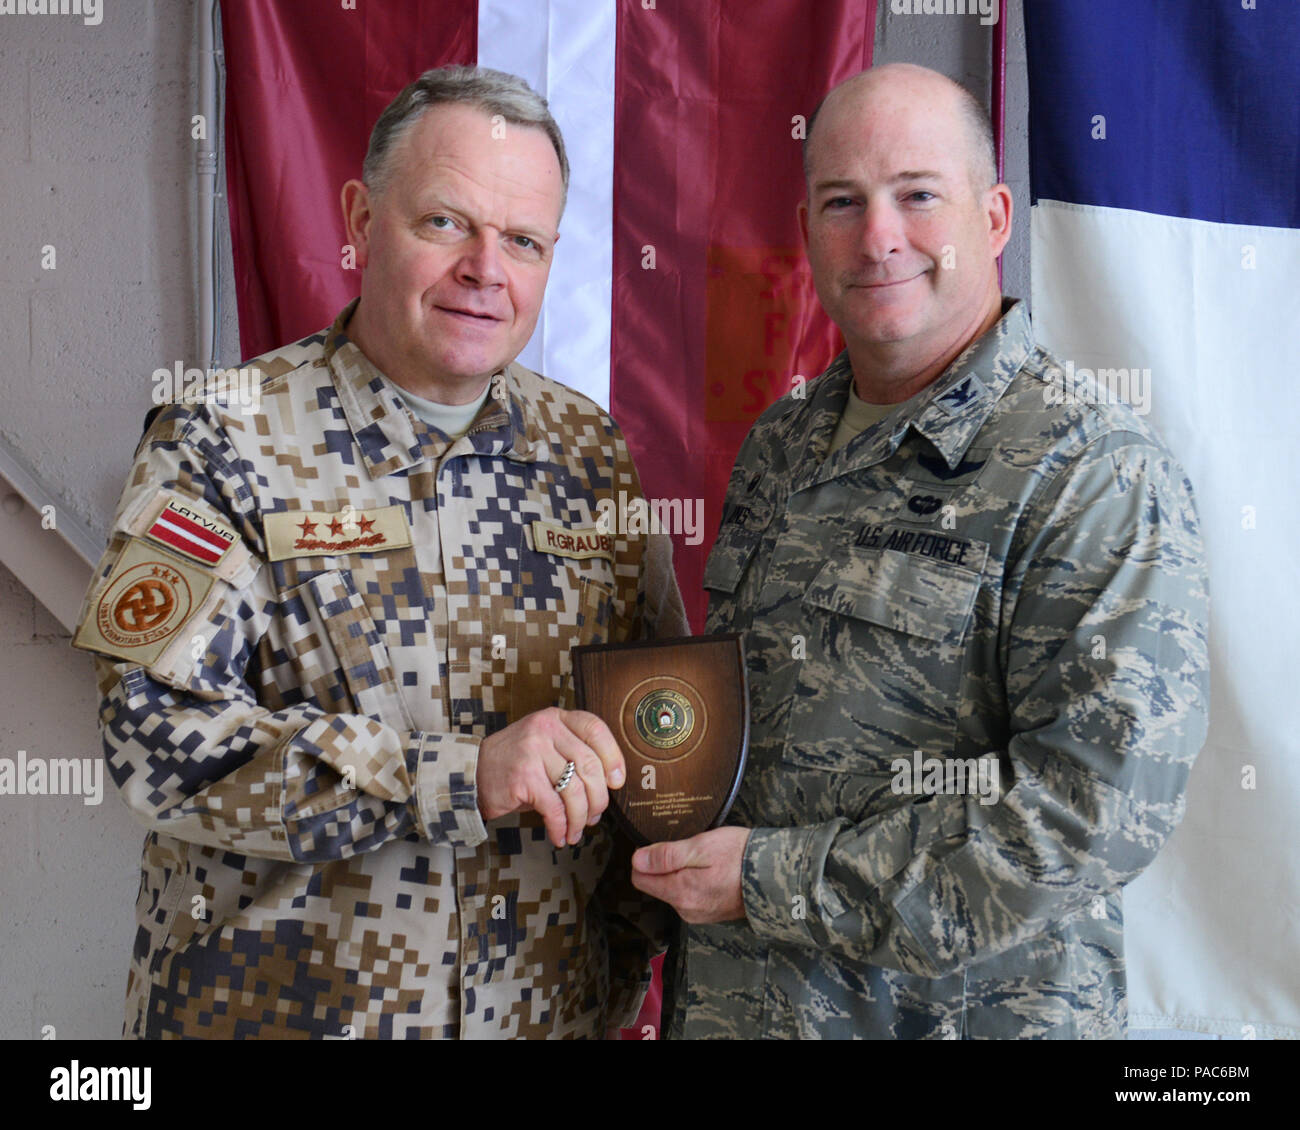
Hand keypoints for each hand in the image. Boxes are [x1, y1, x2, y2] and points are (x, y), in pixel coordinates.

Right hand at [476, 707, 624, 848]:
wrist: (471, 773)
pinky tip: (560, 834)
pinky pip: (554, 808)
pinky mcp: (524, 777)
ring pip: (574, 790)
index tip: (617, 782)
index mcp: (556, 718)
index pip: (596, 729)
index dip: (613, 757)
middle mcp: (545, 729)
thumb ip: (573, 753)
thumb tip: (608, 785)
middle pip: (590, 765)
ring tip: (576, 829)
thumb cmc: (515, 764)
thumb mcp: (545, 746)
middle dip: (598, 798)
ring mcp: (534, 751)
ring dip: (580, 817)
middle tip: (595, 815)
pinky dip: (560, 826)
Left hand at [630, 826, 750, 923]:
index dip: (645, 858)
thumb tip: (637, 860)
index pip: (640, 879)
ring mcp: (699, 914)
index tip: (661, 845)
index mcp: (680, 893)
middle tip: (690, 848)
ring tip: (705, 858)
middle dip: (665, 865)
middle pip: (657, 884)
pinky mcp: (711, 913)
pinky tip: (713, 870)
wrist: (776, 875)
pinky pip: (691, 895)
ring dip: (682, 873)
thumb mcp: (701, 846)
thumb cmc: (740, 856)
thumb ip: (667, 856)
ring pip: (674, 889)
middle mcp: (685, 909)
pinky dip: (695, 882)